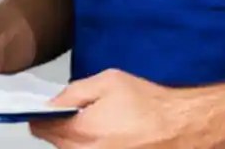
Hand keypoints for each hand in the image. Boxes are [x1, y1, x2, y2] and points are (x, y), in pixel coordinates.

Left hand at [29, 69, 217, 147]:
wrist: (184, 127)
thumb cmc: (151, 104)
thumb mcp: (107, 82)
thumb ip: (73, 92)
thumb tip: (51, 103)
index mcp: (82, 133)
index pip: (42, 128)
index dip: (40, 116)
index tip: (43, 110)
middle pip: (55, 143)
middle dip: (58, 128)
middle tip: (73, 114)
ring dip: (74, 140)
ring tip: (95, 125)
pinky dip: (90, 147)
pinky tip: (105, 136)